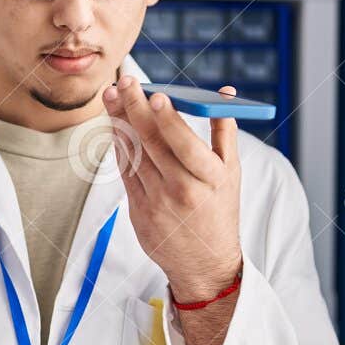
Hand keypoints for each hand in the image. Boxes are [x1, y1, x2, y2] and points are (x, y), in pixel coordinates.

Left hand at [102, 76, 243, 301]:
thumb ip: (225, 131)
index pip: (185, 146)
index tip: (157, 95)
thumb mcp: (232, 174)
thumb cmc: (219, 211)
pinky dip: (119, 144)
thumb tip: (225, 93)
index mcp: (209, 179)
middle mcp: (181, 190)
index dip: (169, 120)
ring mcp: (157, 202)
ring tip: (112, 94)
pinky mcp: (138, 210)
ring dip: (120, 121)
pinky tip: (114, 122)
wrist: (204, 262)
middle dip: (135, 109)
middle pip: (152, 143)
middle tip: (124, 82)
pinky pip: (126, 170)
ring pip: (133, 154)